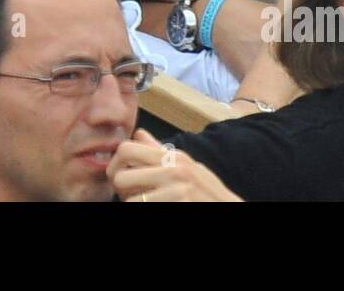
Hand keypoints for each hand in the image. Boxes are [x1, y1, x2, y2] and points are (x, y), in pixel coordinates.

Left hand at [109, 129, 242, 201]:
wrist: (228, 208)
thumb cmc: (206, 191)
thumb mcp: (186, 166)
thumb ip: (159, 151)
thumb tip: (138, 134)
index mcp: (172, 157)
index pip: (125, 149)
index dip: (114, 165)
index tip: (119, 177)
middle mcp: (173, 171)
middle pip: (121, 178)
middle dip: (122, 191)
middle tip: (131, 195)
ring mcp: (177, 192)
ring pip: (130, 201)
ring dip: (134, 204)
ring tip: (147, 202)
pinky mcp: (179, 206)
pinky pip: (143, 209)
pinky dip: (144, 210)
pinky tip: (157, 208)